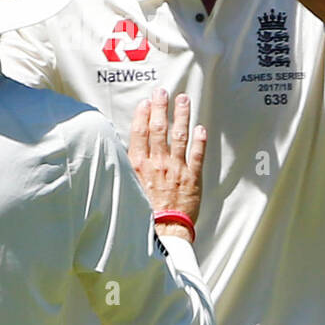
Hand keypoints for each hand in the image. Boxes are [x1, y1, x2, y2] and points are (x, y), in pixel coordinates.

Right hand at [128, 89, 206, 241]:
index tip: (146, 102)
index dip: (143, 114)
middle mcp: (157, 164)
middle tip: (163, 92)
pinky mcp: (192, 178)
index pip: (140, 133)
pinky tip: (200, 128)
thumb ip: (128, 169)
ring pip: (180, 136)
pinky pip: (197, 155)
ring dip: (182, 116)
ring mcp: (176, 169)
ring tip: (184, 100)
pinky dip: (199, 141)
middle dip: (161, 107)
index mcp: (138, 166)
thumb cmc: (142, 214)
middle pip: (159, 129)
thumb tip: (124, 153)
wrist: (162, 233)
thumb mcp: (126, 188)